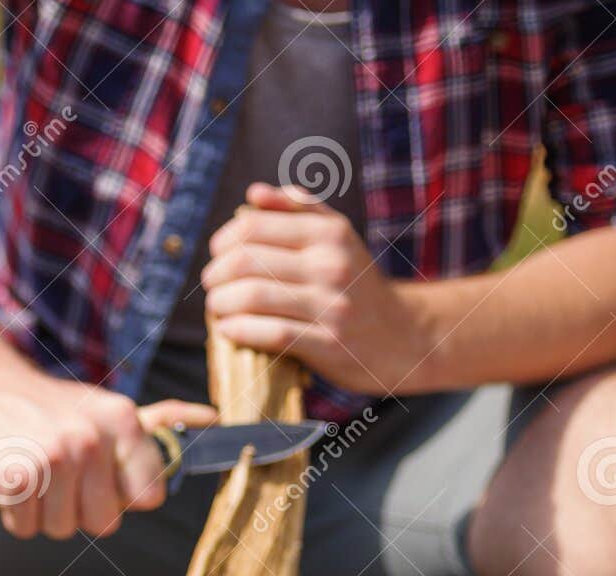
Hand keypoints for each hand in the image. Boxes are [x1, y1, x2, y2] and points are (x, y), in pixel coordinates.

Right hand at [0, 346, 217, 539]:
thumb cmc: (44, 405)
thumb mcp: (104, 406)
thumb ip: (154, 423)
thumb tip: (213, 418)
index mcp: (123, 421)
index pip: (149, 498)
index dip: (120, 498)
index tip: (96, 480)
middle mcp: (94, 439)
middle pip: (105, 523)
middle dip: (77, 510)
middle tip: (55, 477)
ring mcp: (56, 457)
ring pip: (62, 529)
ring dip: (42, 513)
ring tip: (30, 473)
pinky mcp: (19, 476)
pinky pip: (26, 528)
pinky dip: (12, 513)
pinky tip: (8, 480)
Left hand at [203, 184, 434, 395]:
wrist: (403, 336)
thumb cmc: (355, 284)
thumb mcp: (338, 236)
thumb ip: (298, 209)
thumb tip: (254, 193)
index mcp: (329, 232)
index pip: (252, 226)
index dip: (222, 242)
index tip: (219, 256)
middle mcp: (332, 264)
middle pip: (244, 261)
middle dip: (215, 275)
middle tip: (212, 285)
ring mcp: (331, 305)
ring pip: (251, 297)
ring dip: (220, 304)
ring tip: (217, 307)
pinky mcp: (328, 343)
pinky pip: (269, 333)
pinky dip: (238, 330)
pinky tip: (229, 330)